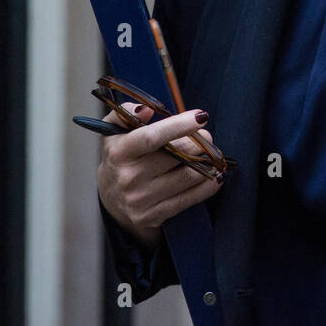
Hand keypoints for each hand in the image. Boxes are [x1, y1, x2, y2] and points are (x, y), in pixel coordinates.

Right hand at [97, 102, 224, 252]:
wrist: (110, 200)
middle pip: (177, 155)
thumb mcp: (112, 131)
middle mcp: (129, 177)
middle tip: (206, 136)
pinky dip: (208, 185)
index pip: (152, 137)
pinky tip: (215, 175)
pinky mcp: (154, 215)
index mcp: (120, 152)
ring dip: (207, 163)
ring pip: (188, 177)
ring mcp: (142, 199)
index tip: (200, 116)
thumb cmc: (119, 157)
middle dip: (199, 142)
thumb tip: (146, 110)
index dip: (179, 125)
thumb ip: (124, 113)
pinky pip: (190, 198)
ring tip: (211, 154)